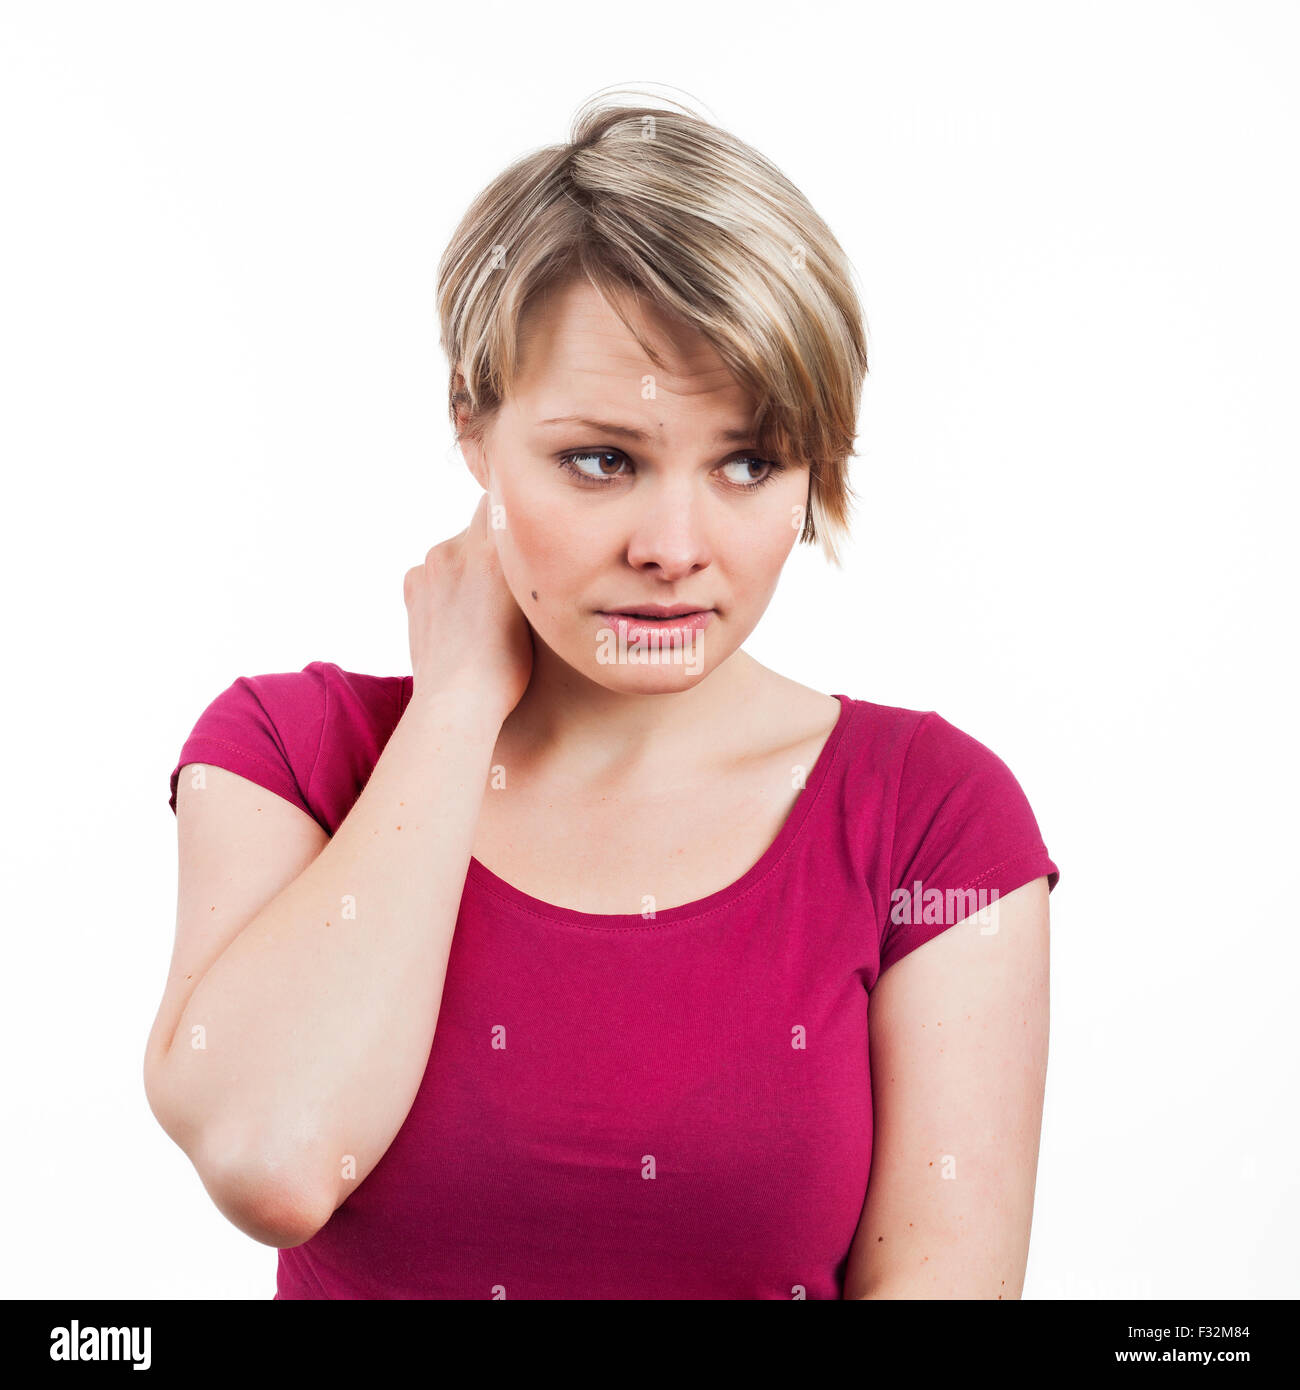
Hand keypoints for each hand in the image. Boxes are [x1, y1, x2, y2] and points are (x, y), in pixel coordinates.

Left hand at [403, 493, 533, 718]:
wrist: (457, 701)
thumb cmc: (507, 666)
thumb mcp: (534, 609)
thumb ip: (526, 568)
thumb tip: (526, 548)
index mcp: (492, 552)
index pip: (502, 502)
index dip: (515, 514)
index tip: (526, 531)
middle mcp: (455, 549)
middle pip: (480, 519)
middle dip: (494, 539)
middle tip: (507, 575)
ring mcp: (430, 566)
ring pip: (458, 546)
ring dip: (469, 563)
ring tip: (482, 605)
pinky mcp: (413, 584)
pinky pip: (435, 568)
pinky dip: (446, 583)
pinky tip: (459, 614)